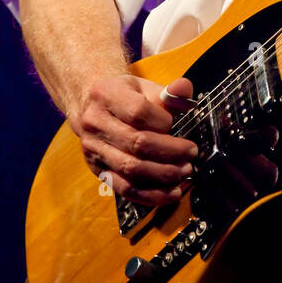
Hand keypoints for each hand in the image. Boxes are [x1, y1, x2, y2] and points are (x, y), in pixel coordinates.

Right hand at [68, 74, 198, 207]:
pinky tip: (171, 194)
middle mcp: (95, 123)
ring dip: (163, 175)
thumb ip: (169, 91)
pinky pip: (124, 189)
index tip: (174, 123)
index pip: (138, 112)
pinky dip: (150, 195)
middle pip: (136, 143)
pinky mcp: (98, 170)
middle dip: (170, 152)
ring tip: (185, 171)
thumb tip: (184, 90)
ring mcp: (93, 149)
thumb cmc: (124, 96)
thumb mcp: (144, 87)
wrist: (90, 106)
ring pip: (130, 169)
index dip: (162, 121)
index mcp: (106, 95)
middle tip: (191, 154)